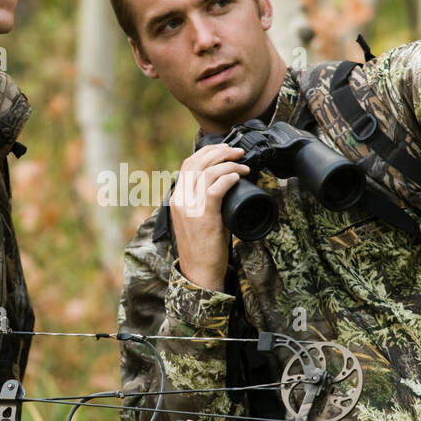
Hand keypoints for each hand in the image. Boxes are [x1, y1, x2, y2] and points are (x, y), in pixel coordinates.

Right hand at [170, 143, 249, 291]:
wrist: (199, 271)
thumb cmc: (202, 247)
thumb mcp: (196, 219)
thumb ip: (203, 201)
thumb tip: (224, 185)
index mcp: (177, 199)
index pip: (188, 165)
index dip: (206, 152)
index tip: (223, 149)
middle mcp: (181, 200)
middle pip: (196, 163)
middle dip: (219, 152)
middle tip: (237, 151)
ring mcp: (190, 208)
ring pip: (208, 173)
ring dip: (229, 164)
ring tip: (243, 164)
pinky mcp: (204, 216)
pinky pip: (216, 188)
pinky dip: (228, 178)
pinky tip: (238, 177)